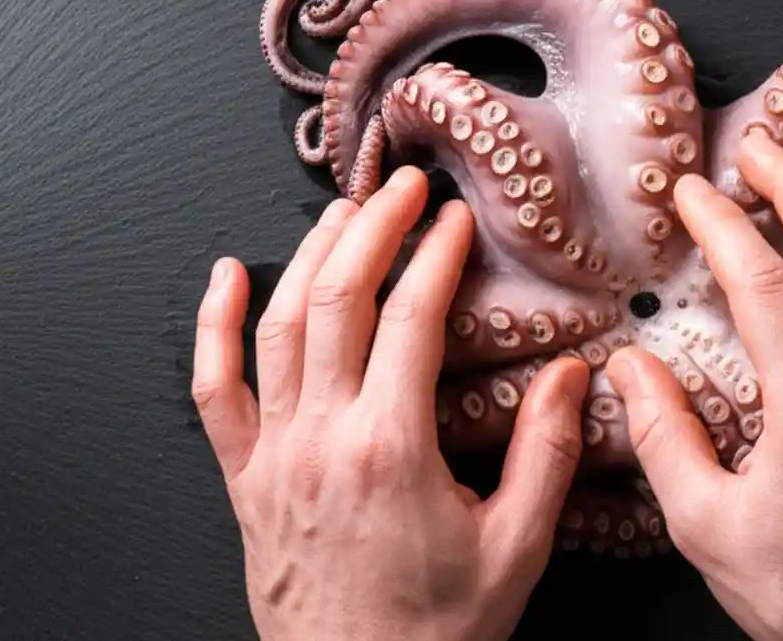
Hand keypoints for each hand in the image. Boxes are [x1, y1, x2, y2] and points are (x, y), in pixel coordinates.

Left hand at [191, 167, 590, 640]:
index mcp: (391, 450)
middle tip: (401, 185)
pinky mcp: (244, 478)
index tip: (453, 218)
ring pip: (277, 327)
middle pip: (338, 300)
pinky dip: (212, 325)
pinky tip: (225, 275)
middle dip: (372, 228)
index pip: (412, 317)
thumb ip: (545, 456)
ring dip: (310, 256)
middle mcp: (322, 440)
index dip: (435, 254)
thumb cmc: (433, 631)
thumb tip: (571, 376)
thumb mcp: (516, 549)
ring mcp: (273, 456)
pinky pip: (212, 388)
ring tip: (342, 211)